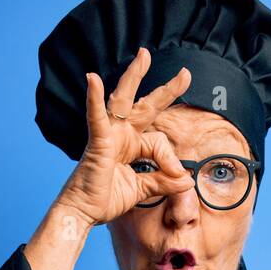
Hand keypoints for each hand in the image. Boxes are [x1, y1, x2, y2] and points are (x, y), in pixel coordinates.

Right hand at [52, 46, 195, 225]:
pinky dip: (94, 98)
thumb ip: (164, 182)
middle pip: (145, 106)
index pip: (159, 142)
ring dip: (134, 76)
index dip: (171, 159)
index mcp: (131, 145)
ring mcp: (108, 135)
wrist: (83, 213)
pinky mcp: (97, 142)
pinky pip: (96, 117)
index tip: (178, 178)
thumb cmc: (106, 199)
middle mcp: (121, 135)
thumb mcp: (142, 190)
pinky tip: (92, 78)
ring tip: (144, 56)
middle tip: (184, 73)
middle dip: (165, 90)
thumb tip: (187, 181)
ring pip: (123, 100)